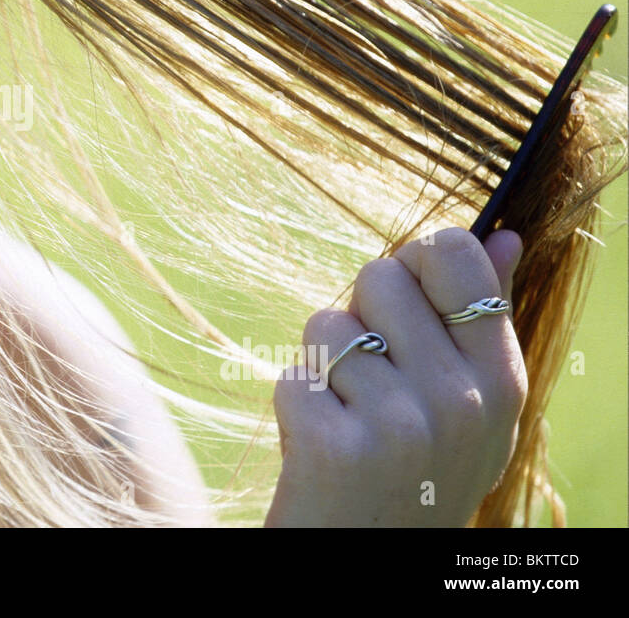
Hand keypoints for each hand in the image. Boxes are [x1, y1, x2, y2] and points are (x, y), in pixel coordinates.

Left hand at [265, 228, 526, 526]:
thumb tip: (503, 234)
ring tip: (349, 419)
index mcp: (501, 380)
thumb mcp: (470, 405)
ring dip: (323, 365)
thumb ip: (481, 320)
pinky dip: (297, 405)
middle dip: (360, 315)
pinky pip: (293, 373)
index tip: (405, 306)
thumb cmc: (413, 471)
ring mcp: (400, 424)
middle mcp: (461, 399)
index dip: (414, 263)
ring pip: (327, 323)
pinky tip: (320, 447)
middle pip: (379, 275)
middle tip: (372, 379)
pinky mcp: (335, 447)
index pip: (455, 254)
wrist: (366, 560)